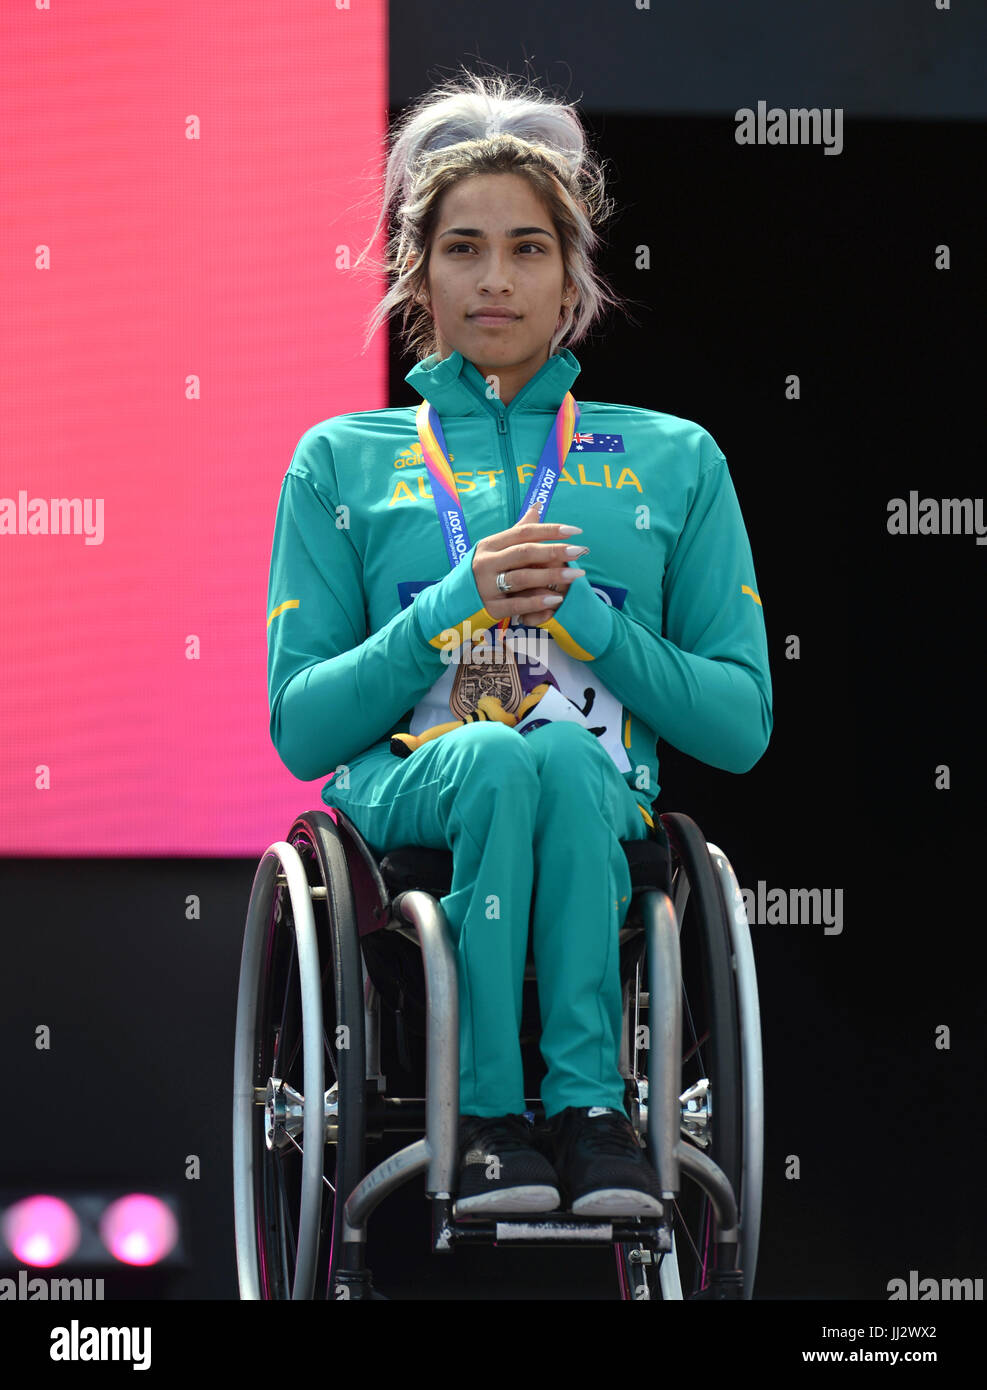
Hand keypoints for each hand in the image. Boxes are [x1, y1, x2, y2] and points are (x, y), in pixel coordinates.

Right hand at [472, 504, 588, 627]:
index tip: (575, 531)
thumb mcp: (495, 549)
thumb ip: (518, 531)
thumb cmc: (483, 571)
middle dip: (554, 550)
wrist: (452, 603)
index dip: (550, 530)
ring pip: (523, 578)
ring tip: (575, 575)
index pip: (523, 532)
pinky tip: (557, 600)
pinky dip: (538, 602)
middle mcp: (486, 563)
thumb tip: (538, 506)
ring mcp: (486, 586)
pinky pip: (517, 604)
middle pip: (525, 552)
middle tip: (580, 550)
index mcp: (490, 545)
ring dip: (551, 576)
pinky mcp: (490, 608)